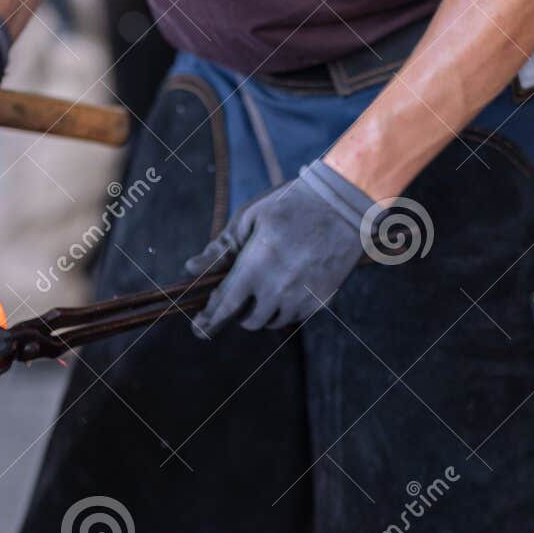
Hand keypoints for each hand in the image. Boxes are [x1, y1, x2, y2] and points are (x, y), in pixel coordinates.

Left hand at [185, 161, 375, 336]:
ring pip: (273, 322)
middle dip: (239, 314)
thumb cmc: (290, 205)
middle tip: (241, 298)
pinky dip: (286, 308)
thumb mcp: (250, 218)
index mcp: (256, 266)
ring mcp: (303, 296)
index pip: (225, 305)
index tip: (198, 329)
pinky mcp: (322, 299)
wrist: (341, 203)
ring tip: (267, 288)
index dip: (209, 320)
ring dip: (263, 312)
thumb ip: (221, 248)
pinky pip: (296, 316)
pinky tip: (289, 286)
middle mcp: (279, 287)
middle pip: (249, 321)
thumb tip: (192, 268)